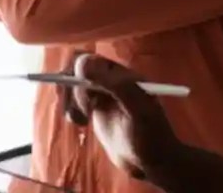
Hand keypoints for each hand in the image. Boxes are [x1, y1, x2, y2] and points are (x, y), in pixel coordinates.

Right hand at [67, 53, 180, 181]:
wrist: (153, 163)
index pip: (90, 59)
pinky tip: (80, 124)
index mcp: (121, 74)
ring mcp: (100, 95)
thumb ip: (113, 83)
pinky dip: (70, 110)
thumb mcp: (136, 108)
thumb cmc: (150, 135)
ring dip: (69, 101)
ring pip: (71, 86)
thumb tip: (82, 64)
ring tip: (80, 121)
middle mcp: (109, 81)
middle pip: (75, 70)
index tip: (80, 90)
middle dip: (71, 88)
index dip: (78, 71)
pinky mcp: (94, 109)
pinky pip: (73, 101)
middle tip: (83, 110)